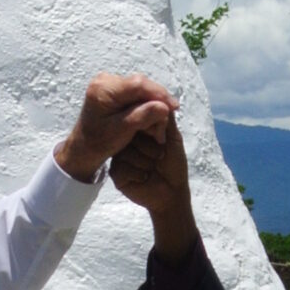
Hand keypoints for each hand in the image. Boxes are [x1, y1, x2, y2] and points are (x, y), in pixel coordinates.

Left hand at [54, 74, 179, 183]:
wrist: (84, 146)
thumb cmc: (99, 142)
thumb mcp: (121, 131)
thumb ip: (142, 117)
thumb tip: (164, 106)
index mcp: (103, 89)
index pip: (138, 84)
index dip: (159, 94)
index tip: (174, 107)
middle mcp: (104, 80)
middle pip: (141, 84)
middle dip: (157, 100)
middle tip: (169, 118)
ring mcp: (109, 82)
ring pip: (141, 88)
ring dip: (153, 103)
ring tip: (158, 122)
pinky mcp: (113, 88)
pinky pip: (136, 92)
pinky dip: (146, 103)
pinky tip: (152, 115)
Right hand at [110, 111, 198, 262]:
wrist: (172, 192)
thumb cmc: (173, 164)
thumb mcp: (173, 137)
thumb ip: (164, 118)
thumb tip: (159, 98)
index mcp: (137, 131)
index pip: (135, 118)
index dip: (149, 127)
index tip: (161, 138)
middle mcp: (125, 141)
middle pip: (128, 134)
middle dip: (150, 146)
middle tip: (160, 155)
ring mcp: (119, 157)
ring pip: (126, 152)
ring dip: (147, 161)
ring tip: (153, 167)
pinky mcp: (116, 173)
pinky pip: (122, 168)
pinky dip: (139, 174)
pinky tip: (145, 178)